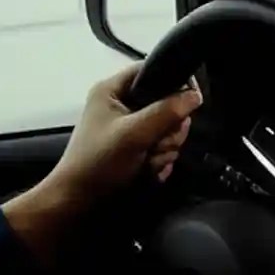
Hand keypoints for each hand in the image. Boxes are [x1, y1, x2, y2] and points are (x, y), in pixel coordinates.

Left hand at [3, 63, 202, 260]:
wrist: (78, 204)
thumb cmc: (98, 162)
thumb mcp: (134, 133)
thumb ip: (166, 111)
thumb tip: (196, 96)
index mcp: (114, 90)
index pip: (152, 70)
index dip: (174, 82)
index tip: (188, 102)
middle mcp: (124, 105)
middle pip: (167, 103)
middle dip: (169, 128)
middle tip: (157, 144)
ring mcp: (131, 129)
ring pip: (169, 128)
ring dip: (165, 148)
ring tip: (148, 162)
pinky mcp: (137, 149)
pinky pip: (163, 147)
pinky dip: (160, 160)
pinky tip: (149, 170)